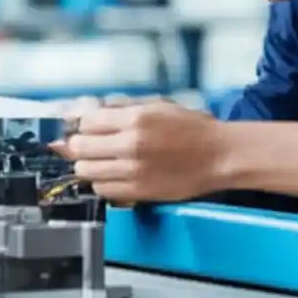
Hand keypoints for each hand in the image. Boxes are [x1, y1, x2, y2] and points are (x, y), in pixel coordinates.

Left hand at [53, 101, 229, 202]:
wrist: (218, 156)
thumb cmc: (192, 128)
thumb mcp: (157, 105)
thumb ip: (123, 108)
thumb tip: (90, 113)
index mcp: (136, 118)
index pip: (86, 121)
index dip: (81, 123)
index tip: (82, 126)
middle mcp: (130, 145)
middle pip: (79, 147)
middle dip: (79, 144)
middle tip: (86, 144)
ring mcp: (132, 171)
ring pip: (85, 171)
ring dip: (87, 165)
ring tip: (99, 160)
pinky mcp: (137, 192)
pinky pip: (102, 190)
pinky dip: (101, 182)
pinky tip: (111, 175)